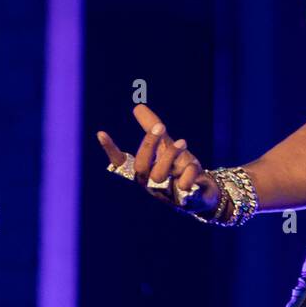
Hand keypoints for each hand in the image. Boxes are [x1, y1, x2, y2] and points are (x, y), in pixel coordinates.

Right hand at [95, 104, 222, 216]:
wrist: (205, 191)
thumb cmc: (179, 168)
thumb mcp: (167, 146)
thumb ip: (152, 128)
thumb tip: (137, 106)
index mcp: (143, 171)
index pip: (121, 163)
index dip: (110, 149)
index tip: (101, 133)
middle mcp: (150, 184)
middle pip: (141, 166)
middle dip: (149, 144)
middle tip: (160, 125)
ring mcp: (165, 193)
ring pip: (160, 174)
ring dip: (171, 154)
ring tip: (183, 141)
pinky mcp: (183, 199)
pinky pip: (182, 185)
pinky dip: (188, 172)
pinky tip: (193, 166)